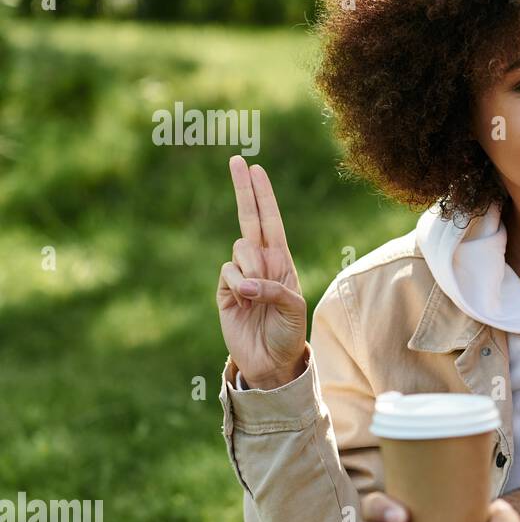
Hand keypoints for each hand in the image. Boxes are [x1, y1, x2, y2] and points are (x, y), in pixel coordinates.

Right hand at [216, 156, 307, 388]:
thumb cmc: (289, 332)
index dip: (263, 195)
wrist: (271, 361)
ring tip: (260, 296)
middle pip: (249, 218)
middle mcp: (260, 262)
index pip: (271, 220)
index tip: (255, 169)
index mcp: (281, 260)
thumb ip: (274, 288)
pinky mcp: (224, 291)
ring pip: (240, 250)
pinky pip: (227, 273)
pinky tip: (245, 301)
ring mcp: (240, 275)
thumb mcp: (294, 307)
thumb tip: (243, 281)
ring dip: (252, 269)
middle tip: (237, 160)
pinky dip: (238, 284)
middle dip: (244, 189)